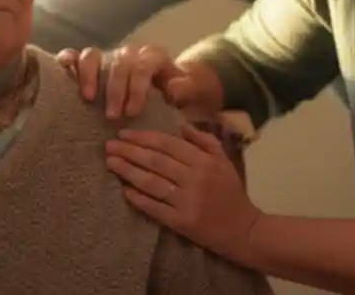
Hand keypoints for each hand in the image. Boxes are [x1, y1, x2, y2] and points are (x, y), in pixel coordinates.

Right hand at [56, 45, 222, 118]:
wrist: (169, 85)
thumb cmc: (177, 91)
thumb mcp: (191, 91)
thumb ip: (185, 89)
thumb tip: (173, 89)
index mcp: (153, 57)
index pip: (143, 67)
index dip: (137, 89)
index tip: (132, 113)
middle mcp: (129, 52)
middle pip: (118, 65)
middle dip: (114, 90)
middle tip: (112, 116)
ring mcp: (109, 56)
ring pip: (94, 55)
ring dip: (89, 76)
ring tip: (88, 99)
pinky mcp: (92, 63)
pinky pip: (76, 56)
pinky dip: (68, 60)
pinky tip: (62, 71)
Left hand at [106, 122, 262, 265]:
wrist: (245, 230)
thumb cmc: (231, 192)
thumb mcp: (224, 160)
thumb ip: (204, 140)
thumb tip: (180, 125)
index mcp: (204, 161)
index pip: (168, 144)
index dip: (144, 138)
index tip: (124, 134)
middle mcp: (195, 178)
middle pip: (156, 161)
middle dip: (129, 152)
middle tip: (109, 146)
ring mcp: (187, 201)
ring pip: (152, 183)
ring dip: (128, 172)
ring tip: (111, 163)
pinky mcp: (183, 222)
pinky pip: (156, 208)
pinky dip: (139, 199)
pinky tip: (125, 191)